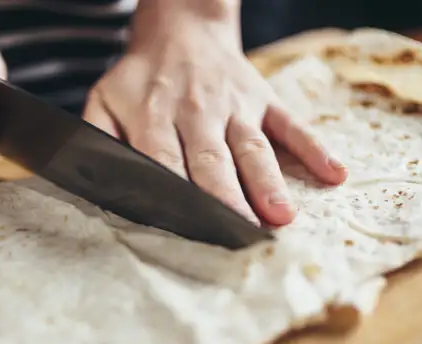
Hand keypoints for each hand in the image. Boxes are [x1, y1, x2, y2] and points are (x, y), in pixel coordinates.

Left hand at [83, 0, 347, 225]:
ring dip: (269, 181)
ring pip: (252, 147)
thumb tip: (88, 180)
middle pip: (212, 161)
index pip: (164, 162)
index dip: (174, 195)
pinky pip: (291, 123)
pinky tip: (334, 174)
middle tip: (240, 236)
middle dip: (226, 199)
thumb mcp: (104, 100)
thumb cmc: (140, 78)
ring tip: (282, 216)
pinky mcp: (263, 99)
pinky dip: (314, 147)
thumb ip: (96, 138)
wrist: (181, 30)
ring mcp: (235, 105)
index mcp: (154, 116)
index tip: (184, 230)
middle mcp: (197, 112)